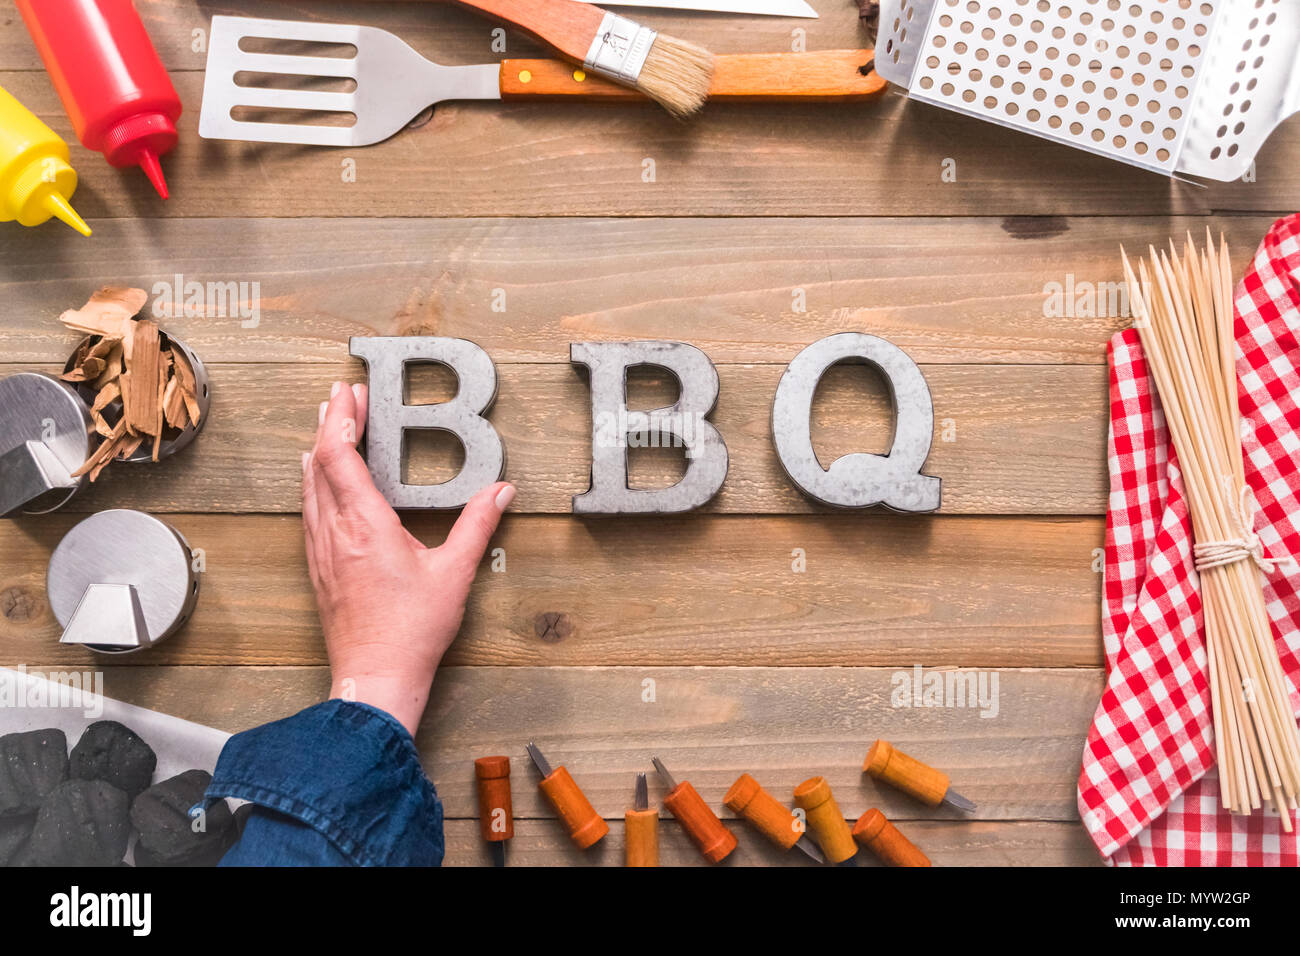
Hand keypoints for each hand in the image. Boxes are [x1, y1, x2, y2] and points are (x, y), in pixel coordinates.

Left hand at [302, 381, 513, 735]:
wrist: (376, 676)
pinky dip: (314, 482)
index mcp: (365, 525)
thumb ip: (477, 525)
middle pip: (319, 463)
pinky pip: (308, 511)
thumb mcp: (455, 573)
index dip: (342, 419)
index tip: (350, 394)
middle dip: (329, 423)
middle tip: (341, 396)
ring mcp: (322, 551)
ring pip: (309, 486)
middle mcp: (335, 532)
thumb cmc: (411, 631)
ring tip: (327, 425)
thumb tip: (501, 491)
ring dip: (318, 451)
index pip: (341, 456)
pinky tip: (317, 480)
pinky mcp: (319, 569)